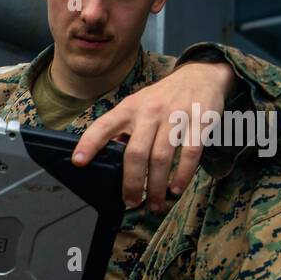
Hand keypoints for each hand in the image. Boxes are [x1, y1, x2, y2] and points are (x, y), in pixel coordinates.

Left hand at [71, 61, 235, 211]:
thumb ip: (123, 129)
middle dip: (131, 183)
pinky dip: (182, 175)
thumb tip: (107, 158)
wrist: (202, 75)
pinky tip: (175, 189)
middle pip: (135, 152)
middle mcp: (150, 111)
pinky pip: (190, 153)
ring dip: (156, 186)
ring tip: (153, 204)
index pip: (104, 126)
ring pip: (161, 157)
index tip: (78, 162)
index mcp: (129, 108)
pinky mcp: (200, 121)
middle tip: (130, 202)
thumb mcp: (138, 105)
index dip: (89, 143)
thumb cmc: (163, 98)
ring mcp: (176, 115)